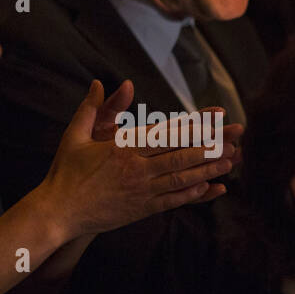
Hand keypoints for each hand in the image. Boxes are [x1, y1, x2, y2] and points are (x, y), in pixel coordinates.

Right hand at [34, 80, 235, 240]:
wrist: (59, 211)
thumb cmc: (66, 170)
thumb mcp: (75, 133)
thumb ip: (93, 108)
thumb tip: (102, 83)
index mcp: (123, 147)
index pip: (166, 132)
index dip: (194, 123)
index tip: (215, 116)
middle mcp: (136, 168)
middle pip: (181, 153)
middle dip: (210, 144)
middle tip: (235, 136)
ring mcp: (141, 190)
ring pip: (182, 177)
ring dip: (208, 168)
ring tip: (230, 160)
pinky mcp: (142, 208)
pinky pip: (173, 200)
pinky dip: (193, 193)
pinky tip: (210, 187)